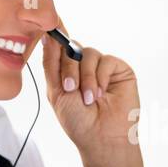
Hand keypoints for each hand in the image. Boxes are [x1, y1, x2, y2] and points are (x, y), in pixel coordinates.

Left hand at [39, 20, 140, 157]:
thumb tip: (47, 37)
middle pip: (72, 48)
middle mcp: (84, 66)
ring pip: (89, 53)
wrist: (101, 138)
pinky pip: (106, 60)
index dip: (56, 38)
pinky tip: (100, 93)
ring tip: (88, 98)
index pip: (60, 47)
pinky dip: (100, 77)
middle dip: (69, 68)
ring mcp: (102, 67)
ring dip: (86, 77)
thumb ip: (51, 63)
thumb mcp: (56, 91)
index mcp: (67, 70)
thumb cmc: (78, 121)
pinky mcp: (120, 69)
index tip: (50, 28)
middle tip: (70, 88)